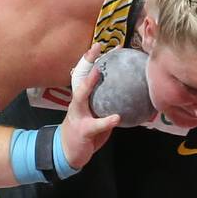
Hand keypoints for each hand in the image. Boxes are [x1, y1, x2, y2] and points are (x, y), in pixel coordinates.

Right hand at [61, 43, 120, 169]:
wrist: (66, 153)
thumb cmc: (84, 133)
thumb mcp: (96, 117)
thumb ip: (108, 106)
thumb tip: (130, 97)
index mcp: (82, 99)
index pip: (86, 74)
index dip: (91, 59)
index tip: (101, 44)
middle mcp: (77, 103)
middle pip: (80, 77)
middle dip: (87, 61)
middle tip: (97, 47)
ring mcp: (77, 115)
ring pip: (80, 96)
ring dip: (88, 83)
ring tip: (98, 72)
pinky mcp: (82, 130)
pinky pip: (95, 124)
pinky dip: (105, 121)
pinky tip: (116, 117)